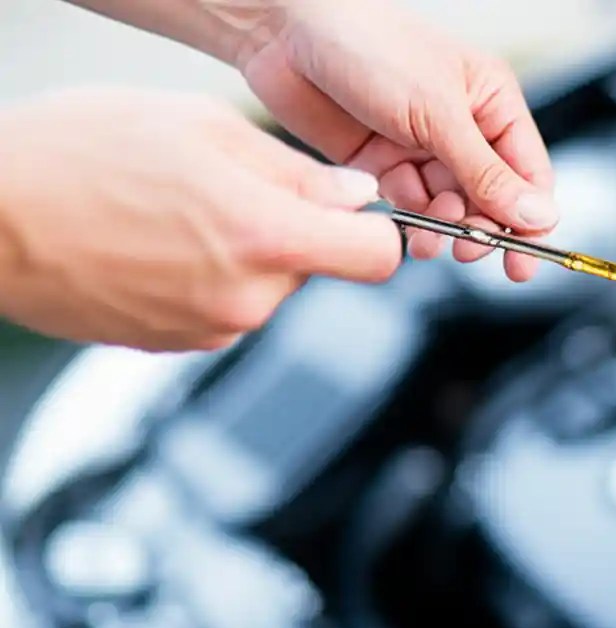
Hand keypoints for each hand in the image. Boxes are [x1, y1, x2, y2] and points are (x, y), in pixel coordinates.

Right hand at [0, 87, 399, 351]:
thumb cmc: (72, 156)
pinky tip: (153, 244)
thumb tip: (354, 197)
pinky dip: (204, 278)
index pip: (378, 258)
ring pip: (265, 287)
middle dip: (289, 231)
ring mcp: (209, 329)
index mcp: (264, 237)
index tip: (356, 213)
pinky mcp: (175, 346)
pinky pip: (221, 307)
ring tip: (173, 213)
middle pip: (315, 269)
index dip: (377, 232)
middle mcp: (246, 297)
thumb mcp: (197, 128)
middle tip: (223, 190)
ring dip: (242, 254)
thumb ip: (292, 171)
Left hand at [233, 0, 557, 281]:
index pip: (528, 173)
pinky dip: (411, 221)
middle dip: (482, 229)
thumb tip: (538, 215)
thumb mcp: (439, 114)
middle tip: (469, 252)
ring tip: (430, 238)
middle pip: (490, 198)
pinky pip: (410, 205)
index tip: (522, 262)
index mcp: (491, 101)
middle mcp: (461, 126)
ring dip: (444, 229)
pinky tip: (405, 225)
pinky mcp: (383, 163)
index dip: (530, 220)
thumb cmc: (370, 44)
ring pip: (450, 207)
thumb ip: (486, 172)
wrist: (285, 34)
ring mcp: (421, 146)